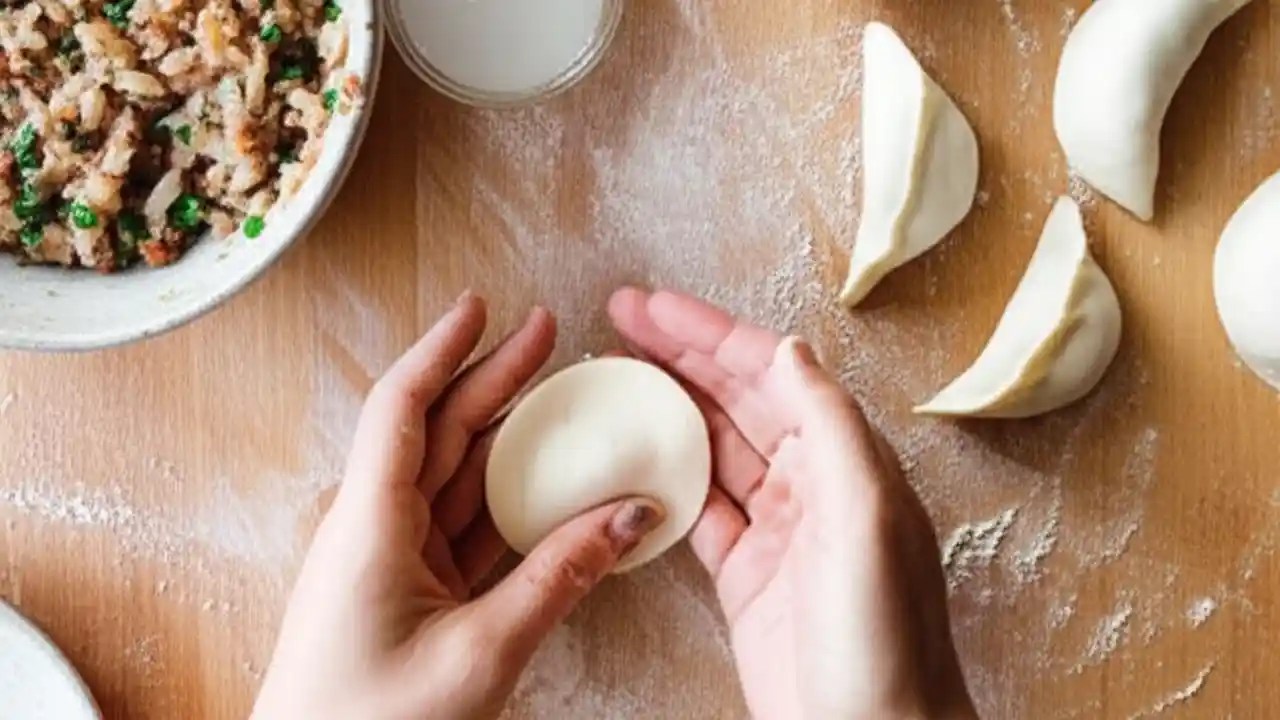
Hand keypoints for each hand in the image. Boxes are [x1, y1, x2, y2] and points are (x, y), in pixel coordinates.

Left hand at [253, 294, 664, 719]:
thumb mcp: (481, 653)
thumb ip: (559, 578)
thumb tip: (627, 517)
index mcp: (370, 524)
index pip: (403, 407)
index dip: (444, 349)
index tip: (482, 305)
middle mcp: (374, 528)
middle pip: (438, 431)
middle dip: (491, 379)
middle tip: (545, 335)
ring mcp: (391, 561)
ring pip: (454, 477)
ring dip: (505, 439)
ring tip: (558, 402)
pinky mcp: (408, 593)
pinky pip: (464, 530)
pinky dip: (507, 507)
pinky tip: (549, 491)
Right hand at [609, 288, 975, 719]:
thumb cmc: (883, 637)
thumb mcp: (864, 514)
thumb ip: (827, 424)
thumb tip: (788, 349)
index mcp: (844, 459)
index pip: (768, 373)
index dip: (708, 333)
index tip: (652, 306)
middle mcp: (811, 485)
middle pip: (734, 398)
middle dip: (679, 354)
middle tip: (619, 318)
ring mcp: (776, 530)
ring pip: (711, 447)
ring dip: (667, 405)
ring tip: (618, 371)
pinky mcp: (745, 576)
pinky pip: (696, 511)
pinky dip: (662, 479)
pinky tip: (633, 457)